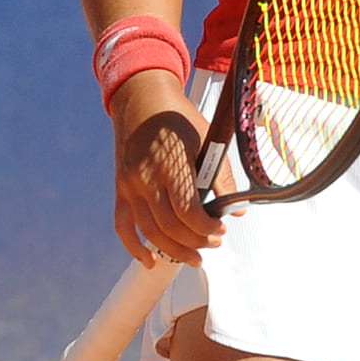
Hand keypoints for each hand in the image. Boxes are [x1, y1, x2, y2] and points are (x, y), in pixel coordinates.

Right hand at [110, 70, 239, 268]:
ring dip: (173, 250)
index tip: (221, 229)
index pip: (188, 211)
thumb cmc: (177, 117)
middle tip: (215, 243)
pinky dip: (135, 247)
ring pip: (149, 232)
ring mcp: (129, 187)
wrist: (142, 100)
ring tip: (194, 256)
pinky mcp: (120, 191)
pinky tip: (150, 260)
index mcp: (170, 164)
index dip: (207, 228)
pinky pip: (123, 227)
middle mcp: (145, 179)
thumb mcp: (207, 138)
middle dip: (195, 241)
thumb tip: (238, 209)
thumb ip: (222, 176)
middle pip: (170, 227)